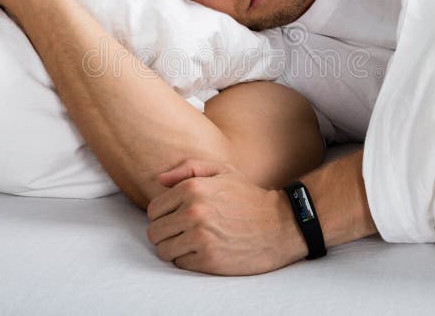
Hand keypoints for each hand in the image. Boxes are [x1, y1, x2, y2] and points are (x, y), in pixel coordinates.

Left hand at [146, 159, 306, 274]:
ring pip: (163, 250)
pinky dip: (189, 260)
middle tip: (184, 233)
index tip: (178, 218)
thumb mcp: (223, 170)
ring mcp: (201, 237)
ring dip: (175, 249)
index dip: (164, 215)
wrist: (281, 224)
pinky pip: (180, 264)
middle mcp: (193, 212)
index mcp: (192, 188)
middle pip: (154, 232)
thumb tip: (159, 180)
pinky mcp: (209, 259)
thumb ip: (188, 169)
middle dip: (167, 234)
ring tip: (192, 243)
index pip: (153, 210)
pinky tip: (205, 251)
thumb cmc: (249, 197)